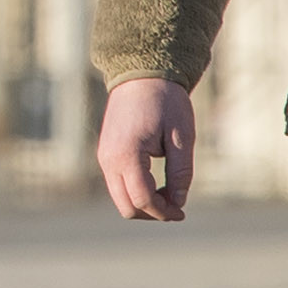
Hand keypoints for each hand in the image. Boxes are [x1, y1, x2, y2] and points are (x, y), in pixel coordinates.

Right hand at [94, 78, 198, 223]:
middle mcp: (109, 159)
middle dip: (152, 213)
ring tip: (169, 193)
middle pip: (126, 206)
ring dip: (143, 203)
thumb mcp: (182, 137)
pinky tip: (156, 183)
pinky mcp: (106, 153)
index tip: (183, 212)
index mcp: (126, 154)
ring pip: (120, 198)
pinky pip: (118, 184)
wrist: (140, 74)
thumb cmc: (165, 102)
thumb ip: (180, 172)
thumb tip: (178, 202)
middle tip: (177, 207)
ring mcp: (104, 156)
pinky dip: (136, 191)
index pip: (142, 199)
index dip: (164, 212)